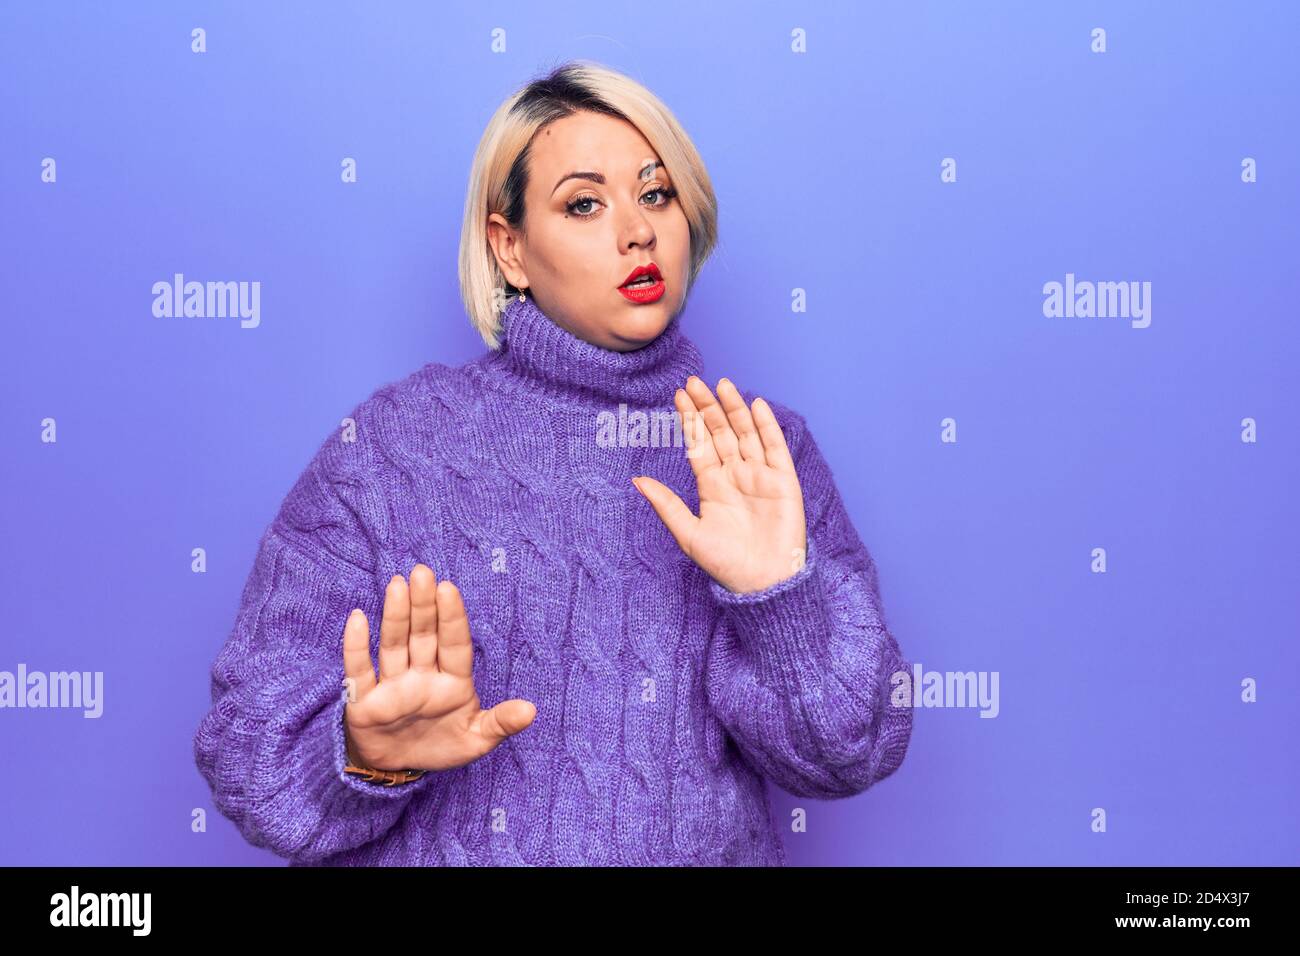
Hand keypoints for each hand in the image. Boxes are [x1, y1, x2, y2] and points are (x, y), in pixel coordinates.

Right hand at [342, 564, 535, 771]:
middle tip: (423, 572)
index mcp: (452, 682)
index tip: (449, 588)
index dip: (451, 618)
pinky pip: (359, 670)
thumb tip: (531, 711)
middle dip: (423, 606)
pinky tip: (358, 618)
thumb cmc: (441, 746)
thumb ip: (500, 724)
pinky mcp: (364, 701)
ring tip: (398, 585)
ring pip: (393, 645)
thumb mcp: (476, 740)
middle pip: (423, 635)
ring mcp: (392, 686)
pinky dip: (356, 646)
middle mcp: (421, 676)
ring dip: (395, 616)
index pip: (453, 644)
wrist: (398, 769)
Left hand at [632, 376, 807, 594]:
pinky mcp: (784, 481)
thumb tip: (637, 480)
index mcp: (712, 485)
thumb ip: (666, 504)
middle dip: (708, 407)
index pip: (700, 444)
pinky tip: (755, 405)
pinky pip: (774, 447)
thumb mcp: (688, 533)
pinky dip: (766, 426)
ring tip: (722, 384)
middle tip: (695, 381)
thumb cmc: (725, 564)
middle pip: (721, 432)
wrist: (762, 582)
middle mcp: (736, 475)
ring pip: (746, 433)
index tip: (679, 395)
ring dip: (734, 409)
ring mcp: (760, 476)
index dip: (690, 420)